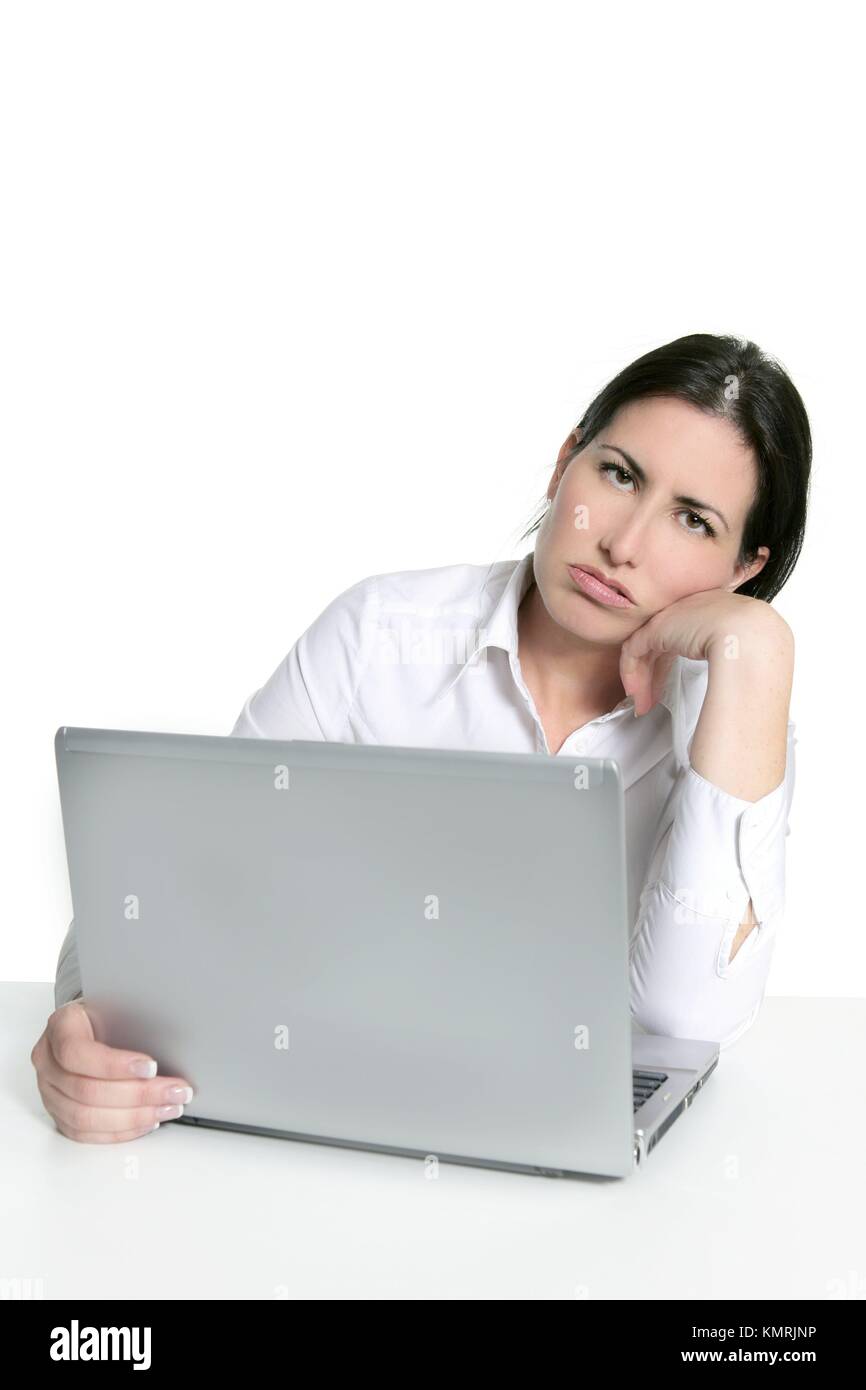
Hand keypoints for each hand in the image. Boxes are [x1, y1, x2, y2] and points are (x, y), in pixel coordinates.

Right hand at [31, 999, 193, 1142]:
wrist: (90, 1023)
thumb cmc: (107, 1013)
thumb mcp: (118, 1004)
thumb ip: (132, 1020)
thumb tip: (171, 1042)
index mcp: (60, 1027)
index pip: (78, 1052)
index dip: (115, 1065)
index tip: (151, 1066)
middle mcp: (49, 1061)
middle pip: (86, 1090)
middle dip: (139, 1095)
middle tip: (175, 1091)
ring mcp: (50, 1091)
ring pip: (86, 1117)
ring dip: (135, 1117)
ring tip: (168, 1108)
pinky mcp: (60, 1114)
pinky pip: (87, 1133)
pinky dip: (122, 1131)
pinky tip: (149, 1121)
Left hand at [619, 588, 778, 716]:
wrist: (751, 638)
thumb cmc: (756, 647)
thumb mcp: (742, 647)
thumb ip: (728, 654)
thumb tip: (727, 674)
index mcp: (713, 608)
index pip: (684, 634)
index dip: (673, 662)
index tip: (671, 684)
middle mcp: (690, 607)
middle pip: (664, 642)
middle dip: (655, 674)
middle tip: (651, 698)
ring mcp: (672, 615)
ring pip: (646, 648)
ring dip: (643, 679)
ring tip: (642, 704)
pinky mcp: (656, 628)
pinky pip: (634, 651)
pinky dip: (633, 674)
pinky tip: (637, 693)